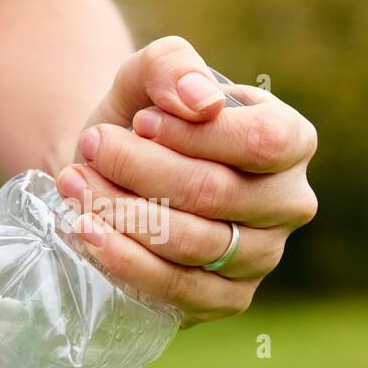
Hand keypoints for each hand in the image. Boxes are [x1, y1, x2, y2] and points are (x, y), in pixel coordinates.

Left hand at [56, 36, 316, 326]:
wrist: (114, 171)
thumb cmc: (145, 118)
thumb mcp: (151, 75)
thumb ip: (172, 66)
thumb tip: (199, 100)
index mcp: (291, 141)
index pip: (262, 141)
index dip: (196, 134)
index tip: (140, 121)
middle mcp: (289, 203)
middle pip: (217, 193)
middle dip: (141, 168)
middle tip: (92, 146)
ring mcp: (262, 258)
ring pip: (193, 242)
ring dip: (122, 211)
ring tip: (76, 183)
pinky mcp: (226, 300)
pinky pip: (176, 288)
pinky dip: (123, 259)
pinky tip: (86, 231)